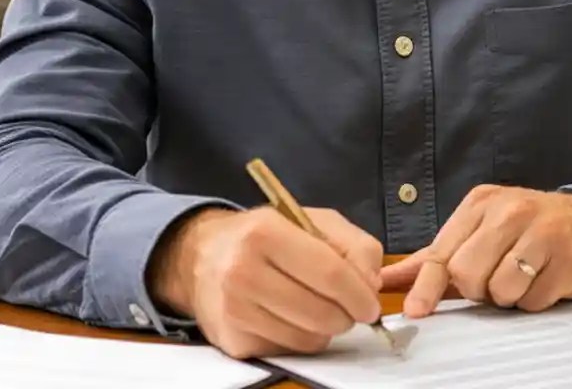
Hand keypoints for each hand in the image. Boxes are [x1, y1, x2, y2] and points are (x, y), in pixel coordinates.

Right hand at [150, 206, 382, 358]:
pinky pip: (288, 350)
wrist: (201, 255)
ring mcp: (234, 310)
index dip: (360, 295)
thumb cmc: (264, 236)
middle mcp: (243, 271)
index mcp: (265, 232)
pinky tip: (291, 317)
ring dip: (325, 329)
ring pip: (308, 339)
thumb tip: (370, 285)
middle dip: (347, 316)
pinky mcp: (233, 340)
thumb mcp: (312, 220)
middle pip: (322, 313)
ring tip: (317, 307)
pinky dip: (300, 339)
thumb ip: (355, 244)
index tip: (370, 304)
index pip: (331, 274)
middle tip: (349, 309)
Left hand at [380, 185, 571, 317]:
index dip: (427, 286)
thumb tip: (385, 278)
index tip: (416, 310)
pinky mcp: (570, 259)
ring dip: (507, 296)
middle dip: (477, 288)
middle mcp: (511, 212)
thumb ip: (433, 258)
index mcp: (481, 203)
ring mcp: (543, 233)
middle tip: (493, 277)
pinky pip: (533, 301)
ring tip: (520, 276)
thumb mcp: (478, 230)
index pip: (443, 252)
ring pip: (501, 290)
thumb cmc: (525, 228)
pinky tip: (543, 279)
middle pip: (469, 274)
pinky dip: (533, 300)